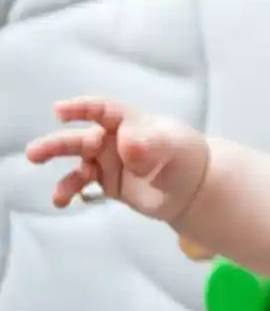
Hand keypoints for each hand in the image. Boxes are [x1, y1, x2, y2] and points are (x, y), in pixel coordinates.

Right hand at [25, 97, 209, 221]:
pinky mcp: (105, 182)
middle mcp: (113, 139)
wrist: (191, 187)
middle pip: (81, 138)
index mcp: (130, 122)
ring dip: (62, 174)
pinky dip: (69, 192)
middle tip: (36, 152)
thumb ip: (151, 144)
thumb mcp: (174, 148)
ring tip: (58, 194)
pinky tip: (62, 202)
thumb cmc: (185, 157)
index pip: (103, 110)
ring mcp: (107, 161)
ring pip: (77, 163)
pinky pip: (82, 185)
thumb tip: (127, 143)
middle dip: (58, 144)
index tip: (59, 111)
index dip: (81, 109)